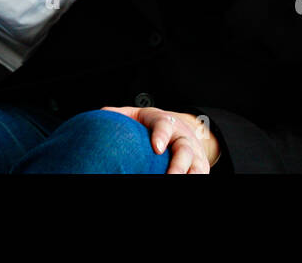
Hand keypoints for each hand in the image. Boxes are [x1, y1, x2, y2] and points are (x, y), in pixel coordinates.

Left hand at [100, 106, 218, 173]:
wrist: (184, 128)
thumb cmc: (155, 125)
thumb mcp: (139, 115)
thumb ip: (121, 115)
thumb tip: (101, 116)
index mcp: (167, 122)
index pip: (165, 125)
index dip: (162, 135)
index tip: (156, 148)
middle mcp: (183, 138)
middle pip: (185, 151)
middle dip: (178, 165)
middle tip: (170, 177)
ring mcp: (194, 154)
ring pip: (197, 167)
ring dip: (188, 176)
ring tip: (175, 183)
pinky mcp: (201, 167)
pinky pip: (200, 176)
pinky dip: (194, 180)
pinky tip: (183, 186)